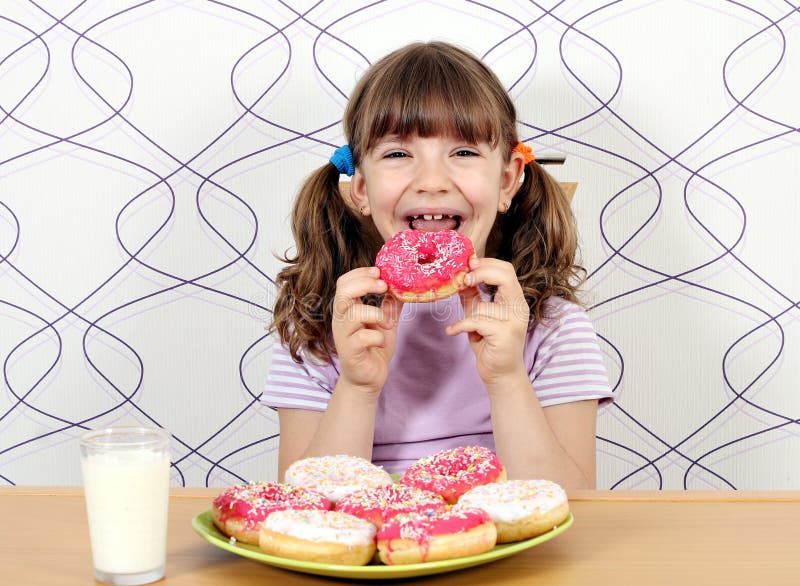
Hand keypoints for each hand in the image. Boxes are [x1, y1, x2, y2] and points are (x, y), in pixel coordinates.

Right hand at [331, 267, 403, 394]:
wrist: (368, 379)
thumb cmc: (374, 349)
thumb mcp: (385, 322)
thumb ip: (390, 305)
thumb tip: (402, 286)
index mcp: (347, 310)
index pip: (344, 283)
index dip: (360, 273)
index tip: (379, 272)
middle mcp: (341, 320)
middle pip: (343, 292)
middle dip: (365, 284)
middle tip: (383, 286)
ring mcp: (343, 336)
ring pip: (353, 313)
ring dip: (375, 313)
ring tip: (386, 323)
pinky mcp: (350, 352)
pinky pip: (363, 337)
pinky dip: (377, 336)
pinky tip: (381, 341)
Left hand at [445, 258, 529, 387]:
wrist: (501, 374)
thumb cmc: (489, 342)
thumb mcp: (478, 314)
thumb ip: (472, 296)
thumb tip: (459, 276)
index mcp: (514, 299)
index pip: (506, 269)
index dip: (486, 264)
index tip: (468, 265)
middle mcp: (519, 307)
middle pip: (505, 276)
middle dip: (481, 274)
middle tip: (464, 280)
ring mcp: (515, 321)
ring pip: (483, 306)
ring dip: (468, 315)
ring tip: (464, 327)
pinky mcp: (505, 335)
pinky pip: (477, 322)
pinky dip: (461, 326)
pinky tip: (452, 331)